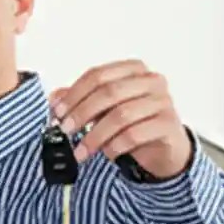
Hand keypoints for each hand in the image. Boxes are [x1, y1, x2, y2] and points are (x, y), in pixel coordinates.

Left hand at [49, 60, 192, 179]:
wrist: (166, 148)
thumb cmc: (135, 123)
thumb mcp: (104, 110)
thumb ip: (81, 101)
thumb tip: (54, 99)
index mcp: (133, 70)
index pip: (98, 75)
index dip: (74, 94)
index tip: (58, 112)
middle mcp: (151, 81)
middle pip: (109, 92)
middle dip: (82, 113)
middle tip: (65, 131)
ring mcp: (163, 102)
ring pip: (121, 115)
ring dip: (95, 135)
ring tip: (81, 150)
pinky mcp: (169, 125)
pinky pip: (135, 135)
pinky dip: (115, 146)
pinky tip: (107, 153)